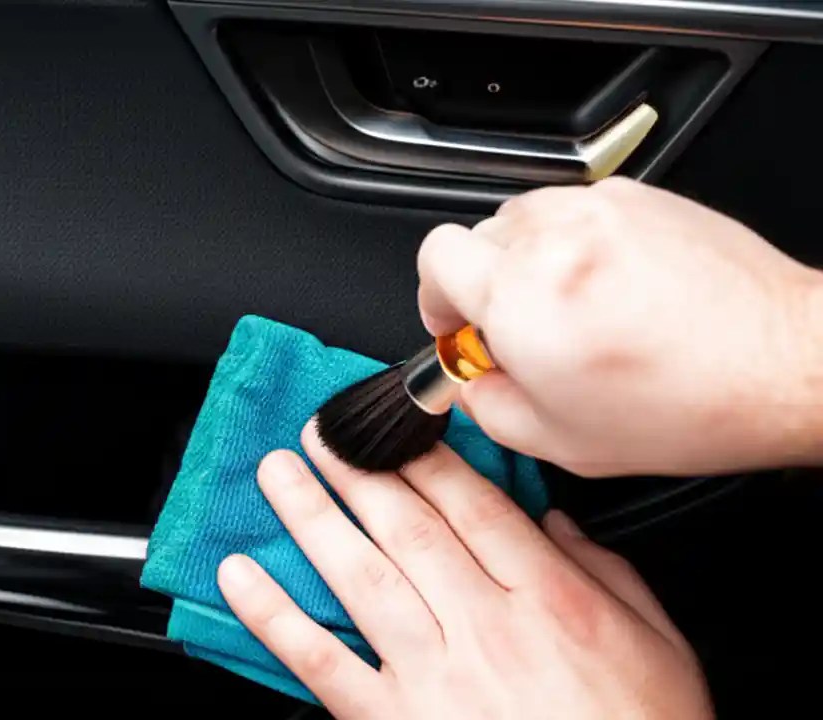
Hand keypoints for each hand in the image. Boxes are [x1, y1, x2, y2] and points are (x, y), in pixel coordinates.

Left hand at [217, 424, 712, 719]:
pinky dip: (273, 616)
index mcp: (551, 601)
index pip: (473, 507)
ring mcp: (433, 675)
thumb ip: (606, 573)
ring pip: (361, 575)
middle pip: (408, 527)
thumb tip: (553, 522)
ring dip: (311, 518)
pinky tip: (240, 578)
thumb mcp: (661, 650)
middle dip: (358, 471)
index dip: (424, 460)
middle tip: (320, 430)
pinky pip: (321, 661)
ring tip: (276, 474)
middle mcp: (485, 627)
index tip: (392, 426)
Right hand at [417, 176, 822, 476]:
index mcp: (520, 298)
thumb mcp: (560, 441)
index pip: (434, 257)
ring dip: (528, 259)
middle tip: (522, 330)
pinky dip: (576, 243)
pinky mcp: (637, 196)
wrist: (781, 363)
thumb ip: (486, 407)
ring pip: (523, 219)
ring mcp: (597, 210)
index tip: (455, 324)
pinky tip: (608, 286)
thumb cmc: (688, 404)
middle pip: (474, 240)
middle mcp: (552, 240)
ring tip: (570, 306)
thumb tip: (469, 381)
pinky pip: (576, 210)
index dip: (435, 296)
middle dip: (484, 285)